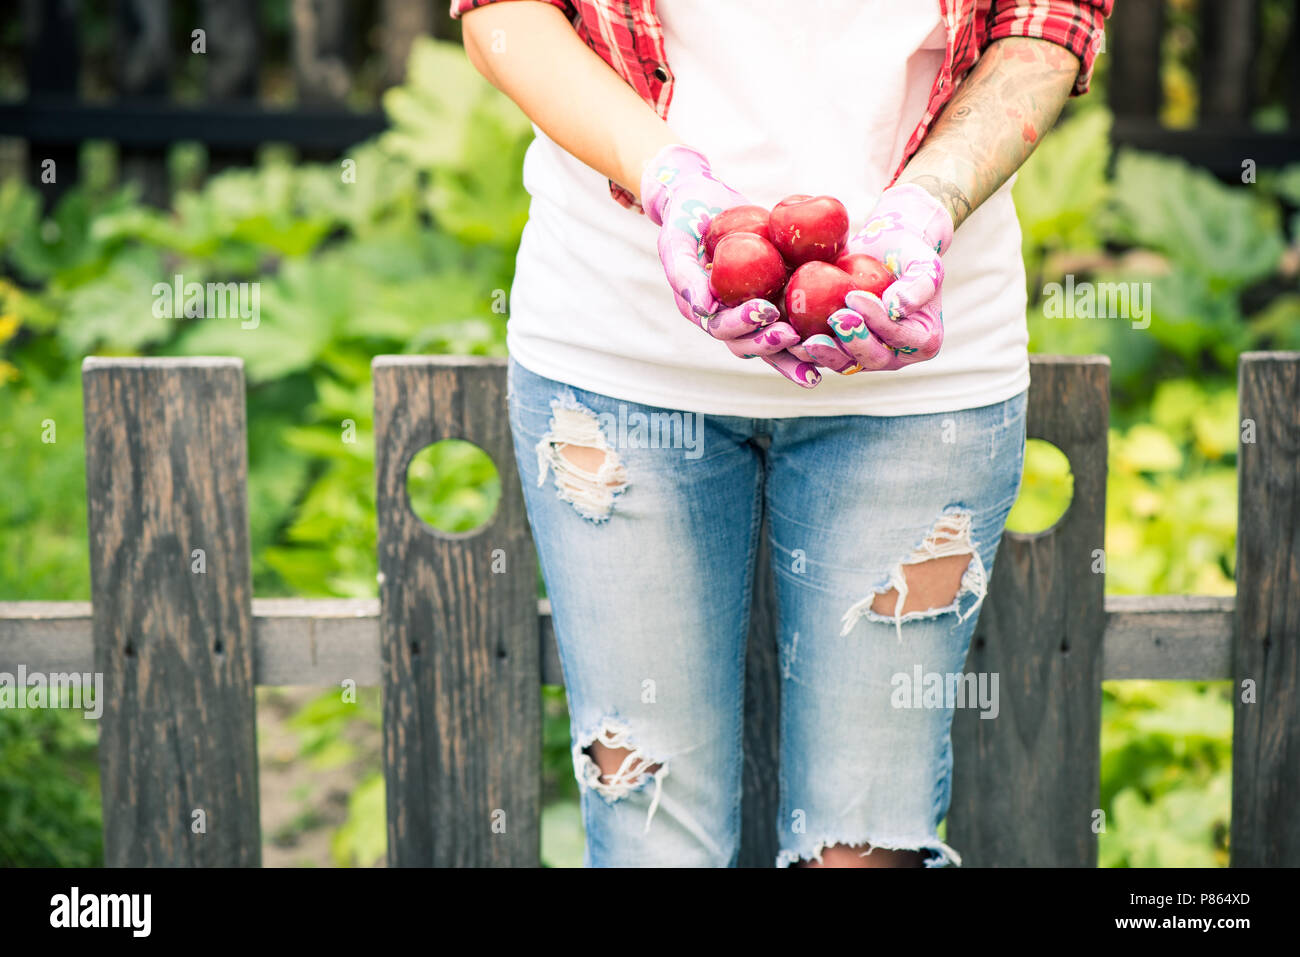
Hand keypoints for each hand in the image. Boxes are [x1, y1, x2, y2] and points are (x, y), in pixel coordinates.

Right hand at [641, 144, 819, 387]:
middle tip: (795, 336)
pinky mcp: (777, 295)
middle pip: (751, 344)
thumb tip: (703, 309)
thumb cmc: (684, 219)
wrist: (703, 198)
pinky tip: (838, 334)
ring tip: (818, 364)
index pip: (724, 329)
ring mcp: (755, 309)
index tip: (765, 311)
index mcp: (706, 311)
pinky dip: (815, 331)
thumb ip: (684, 274)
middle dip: (772, 345)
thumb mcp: (675, 241)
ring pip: (775, 342)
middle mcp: (731, 317)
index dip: (744, 326)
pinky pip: (796, 316)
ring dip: (794, 356)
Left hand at [797, 183, 953, 373]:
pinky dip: (808, 352)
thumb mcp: (925, 261)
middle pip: (872, 358)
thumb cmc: (909, 252)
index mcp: (923, 341)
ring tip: (806, 341)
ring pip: (846, 364)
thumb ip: (920, 284)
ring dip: (826, 355)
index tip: (854, 297)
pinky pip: (825, 356)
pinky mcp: (843, 350)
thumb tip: (898, 308)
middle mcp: (896, 356)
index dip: (877, 322)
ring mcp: (868, 357)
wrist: (884, 249)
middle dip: (851, 342)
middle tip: (834, 318)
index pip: (898, 337)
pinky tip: (790, 340)